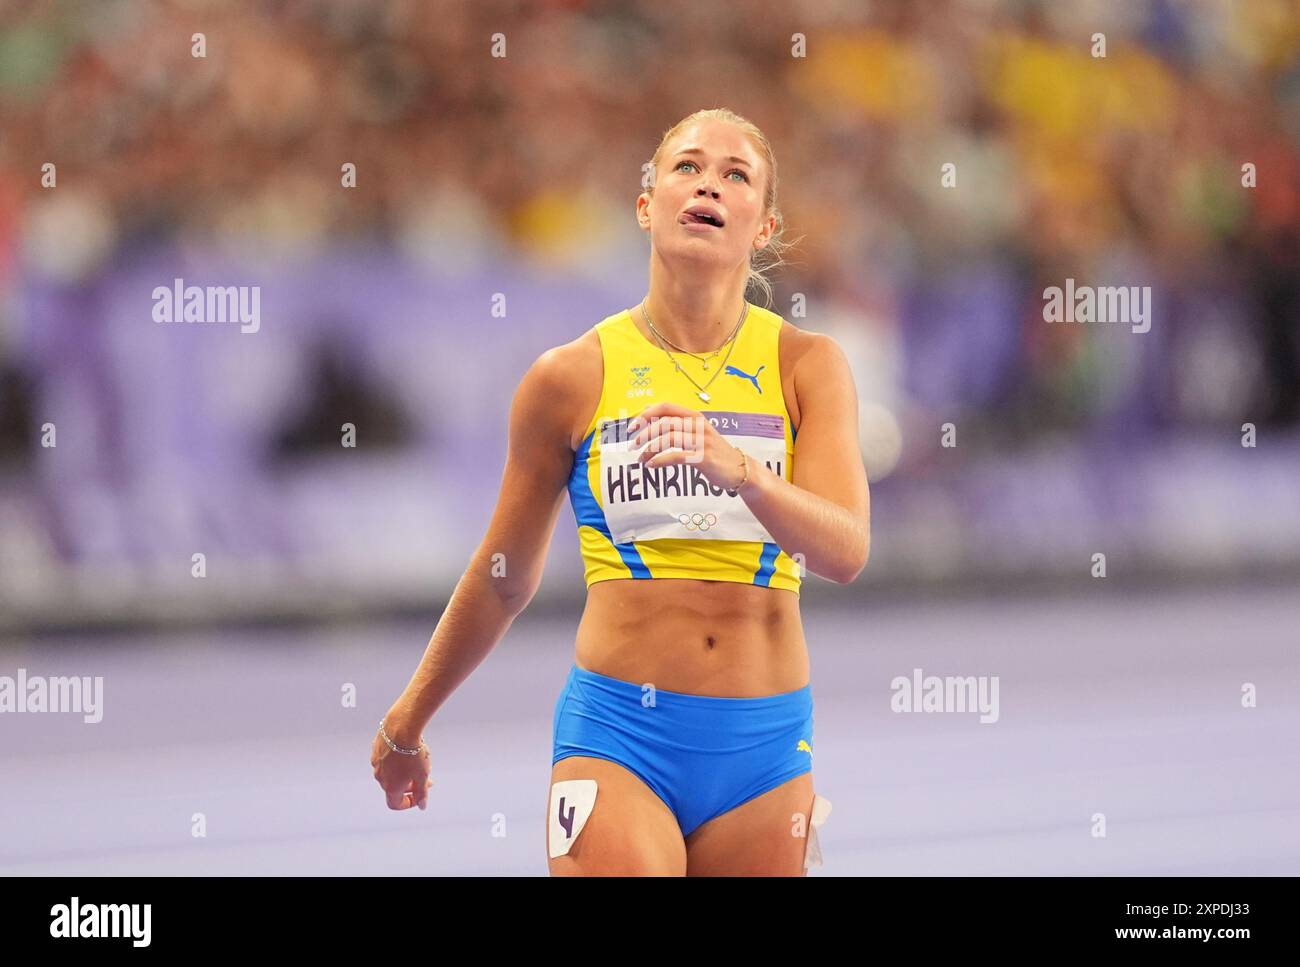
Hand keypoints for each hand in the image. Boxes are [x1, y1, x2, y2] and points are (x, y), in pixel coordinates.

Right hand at [370, 707, 432, 810]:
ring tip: (419, 759)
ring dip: (403, 771)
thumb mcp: (422, 776)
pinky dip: (396, 758)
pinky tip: (408, 748)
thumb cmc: (413, 754)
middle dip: (410, 785)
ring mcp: (376, 762)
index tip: (419, 795)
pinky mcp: (375, 749)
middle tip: (425, 777)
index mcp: (390, 787)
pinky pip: (386, 758)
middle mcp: (380, 777)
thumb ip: (421, 793)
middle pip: (393, 787)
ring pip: (390, 771)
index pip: (395, 804)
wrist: (401, 727)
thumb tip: (422, 806)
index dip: (408, 803)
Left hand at [628, 402, 747, 489]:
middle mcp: (698, 425)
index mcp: (695, 417)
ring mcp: (702, 441)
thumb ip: (677, 424)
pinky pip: (676, 456)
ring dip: (650, 448)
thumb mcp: (697, 433)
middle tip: (633, 445)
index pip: (666, 407)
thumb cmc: (715, 451)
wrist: (740, 469)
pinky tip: (651, 465)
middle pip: (665, 422)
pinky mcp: (703, 458)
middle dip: (645, 433)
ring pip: (669, 438)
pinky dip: (660, 460)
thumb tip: (648, 413)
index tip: (633, 426)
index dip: (646, 414)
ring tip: (641, 458)